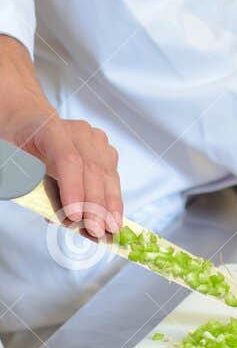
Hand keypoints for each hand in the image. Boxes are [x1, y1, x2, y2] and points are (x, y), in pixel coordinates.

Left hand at [0, 37, 121, 239]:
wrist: (27, 116)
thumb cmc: (17, 140)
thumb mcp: (12, 160)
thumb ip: (29, 185)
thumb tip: (57, 217)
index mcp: (48, 129)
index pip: (67, 159)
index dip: (73, 188)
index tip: (76, 216)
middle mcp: (76, 130)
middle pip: (92, 168)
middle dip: (96, 204)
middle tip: (96, 231)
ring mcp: (93, 137)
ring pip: (106, 172)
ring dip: (110, 202)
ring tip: (111, 228)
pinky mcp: (102, 147)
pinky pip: (111, 173)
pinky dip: (113, 196)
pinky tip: (114, 215)